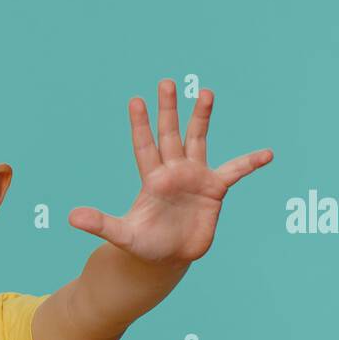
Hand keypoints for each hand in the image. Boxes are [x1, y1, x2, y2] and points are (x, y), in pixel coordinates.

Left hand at [69, 79, 271, 266]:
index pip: (144, 146)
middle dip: (169, 109)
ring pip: (199, 141)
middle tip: (166, 81)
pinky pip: (235, 171)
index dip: (140, 125)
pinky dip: (250, 163)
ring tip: (205, 92)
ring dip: (202, 117)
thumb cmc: (144, 245)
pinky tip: (267, 153)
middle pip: (170, 134)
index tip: (135, 100)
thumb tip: (71, 217)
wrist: (166, 258)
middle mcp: (173, 172)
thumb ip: (100, 223)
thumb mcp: (122, 235)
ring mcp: (194, 178)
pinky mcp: (214, 190)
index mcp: (151, 180)